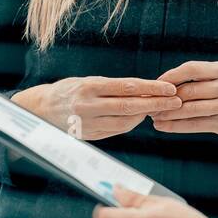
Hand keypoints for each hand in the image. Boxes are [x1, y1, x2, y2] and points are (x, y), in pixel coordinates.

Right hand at [11, 76, 181, 140]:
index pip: (127, 87)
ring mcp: (88, 123)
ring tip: (162, 108)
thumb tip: (142, 90)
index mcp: (89, 87)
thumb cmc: (68, 90)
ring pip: (125, 122)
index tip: (170, 89)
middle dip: (156, 104)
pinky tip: (140, 117)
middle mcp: (88, 106)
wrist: (40, 109)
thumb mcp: (87, 82)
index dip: (151, 89)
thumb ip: (112, 88)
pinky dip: (131, 123)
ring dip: (145, 115)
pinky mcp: (89, 135)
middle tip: (177, 102)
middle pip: (130, 106)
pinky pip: (116, 130)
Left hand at [151, 60, 217, 142]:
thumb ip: (196, 78)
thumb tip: (159, 84)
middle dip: (166, 98)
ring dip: (168, 113)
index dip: (171, 76)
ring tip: (153, 116)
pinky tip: (162, 127)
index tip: (155, 84)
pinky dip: (175, 126)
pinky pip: (194, 124)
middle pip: (189, 90)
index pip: (192, 68)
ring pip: (190, 109)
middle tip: (149, 103)